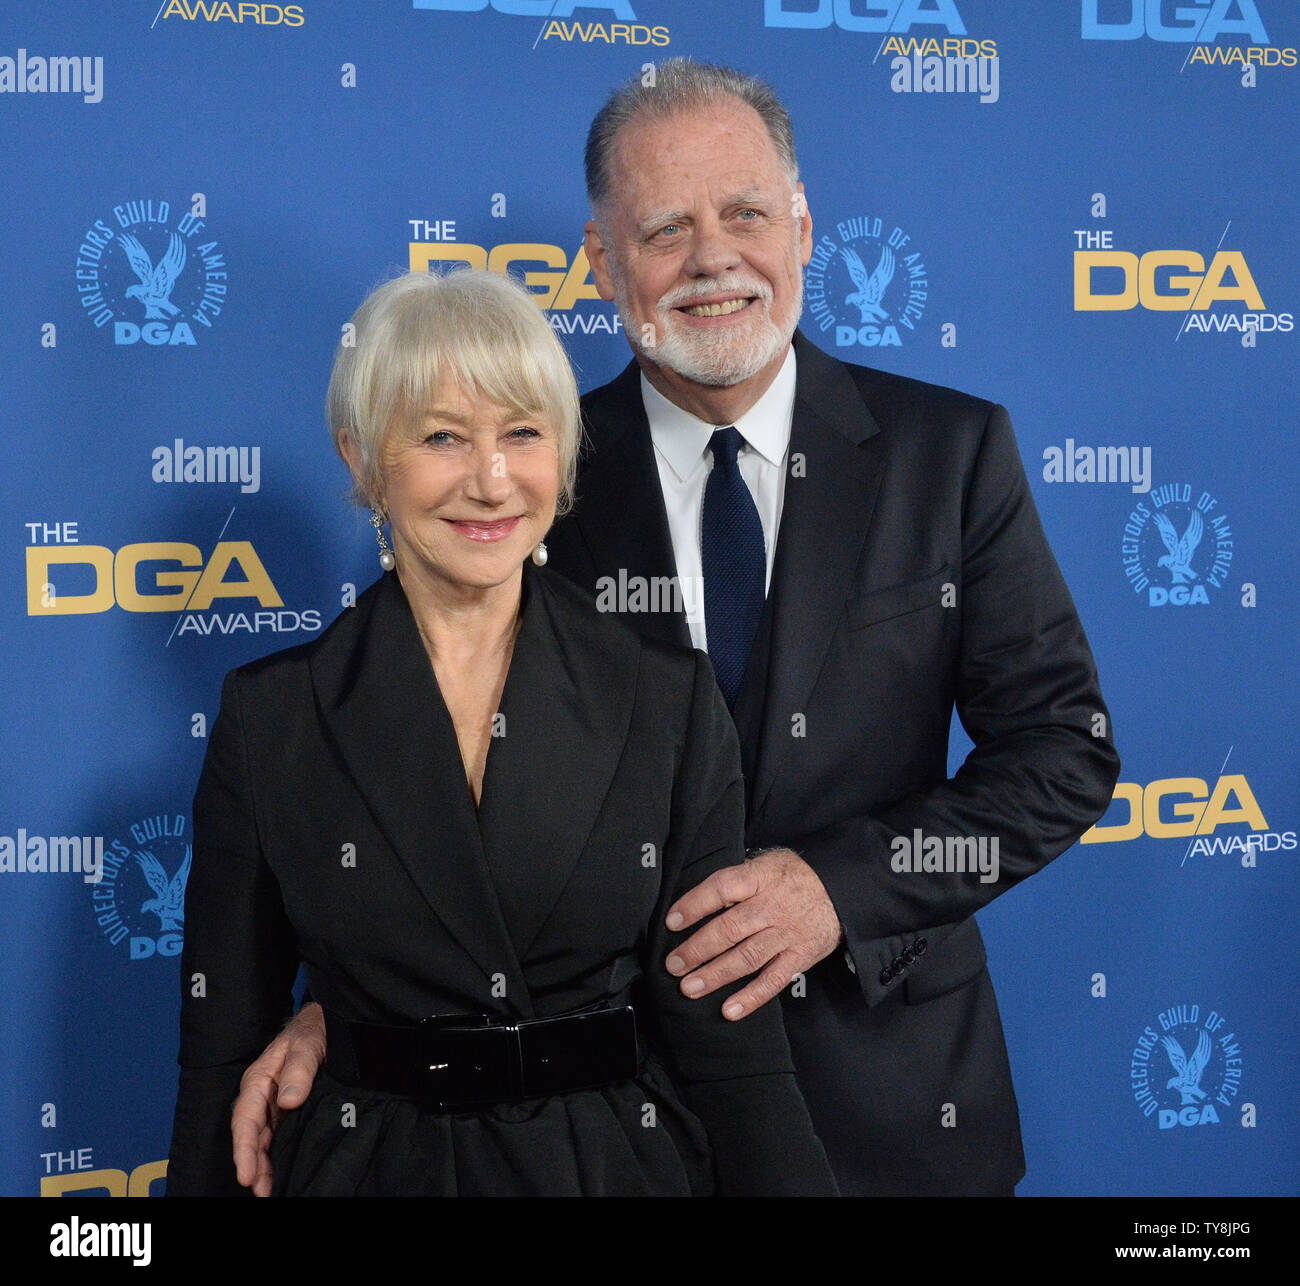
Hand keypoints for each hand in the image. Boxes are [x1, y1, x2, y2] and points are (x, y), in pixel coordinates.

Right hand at [231, 1001, 325, 1196]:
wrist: (328, 1021)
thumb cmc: (314, 1028)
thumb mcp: (307, 1043)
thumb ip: (298, 1069)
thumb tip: (288, 1101)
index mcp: (259, 1078)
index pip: (246, 1118)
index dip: (245, 1148)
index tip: (247, 1174)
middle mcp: (264, 1094)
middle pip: (252, 1134)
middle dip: (253, 1164)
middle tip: (262, 1191)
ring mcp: (276, 1103)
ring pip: (265, 1138)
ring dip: (265, 1164)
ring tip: (268, 1191)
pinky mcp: (290, 1108)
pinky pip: (280, 1134)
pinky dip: (278, 1153)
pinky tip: (282, 1170)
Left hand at [664, 848, 842, 1019]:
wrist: (841, 891)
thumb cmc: (794, 876)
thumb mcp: (766, 862)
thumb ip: (737, 878)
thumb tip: (699, 898)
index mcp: (759, 878)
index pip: (721, 888)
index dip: (694, 905)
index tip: (672, 921)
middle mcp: (772, 907)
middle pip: (730, 929)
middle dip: (697, 949)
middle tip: (673, 965)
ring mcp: (786, 934)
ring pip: (747, 958)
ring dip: (715, 975)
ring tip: (689, 988)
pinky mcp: (799, 957)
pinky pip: (773, 981)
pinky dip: (751, 998)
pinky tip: (729, 1010)